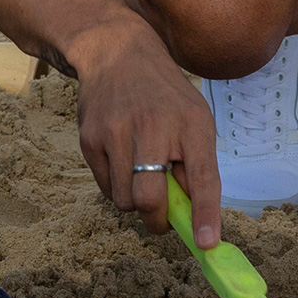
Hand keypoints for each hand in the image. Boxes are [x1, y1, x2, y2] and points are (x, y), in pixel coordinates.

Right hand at [74, 19, 221, 247]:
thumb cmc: (165, 96)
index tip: (207, 244)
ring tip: (140, 170)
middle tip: (162, 216)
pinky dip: (117, 185)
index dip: (205, 213)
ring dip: (135, 200)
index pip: (203, 176)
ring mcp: (117, 132)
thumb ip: (196, 165)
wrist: (117, 53)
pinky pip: (105, 188)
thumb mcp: (194, 118)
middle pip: (150, 200)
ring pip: (125, 201)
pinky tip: (122, 157)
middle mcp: (154, 126)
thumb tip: (195, 219)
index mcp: (191, 122)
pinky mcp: (90, 138)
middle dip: (157, 220)